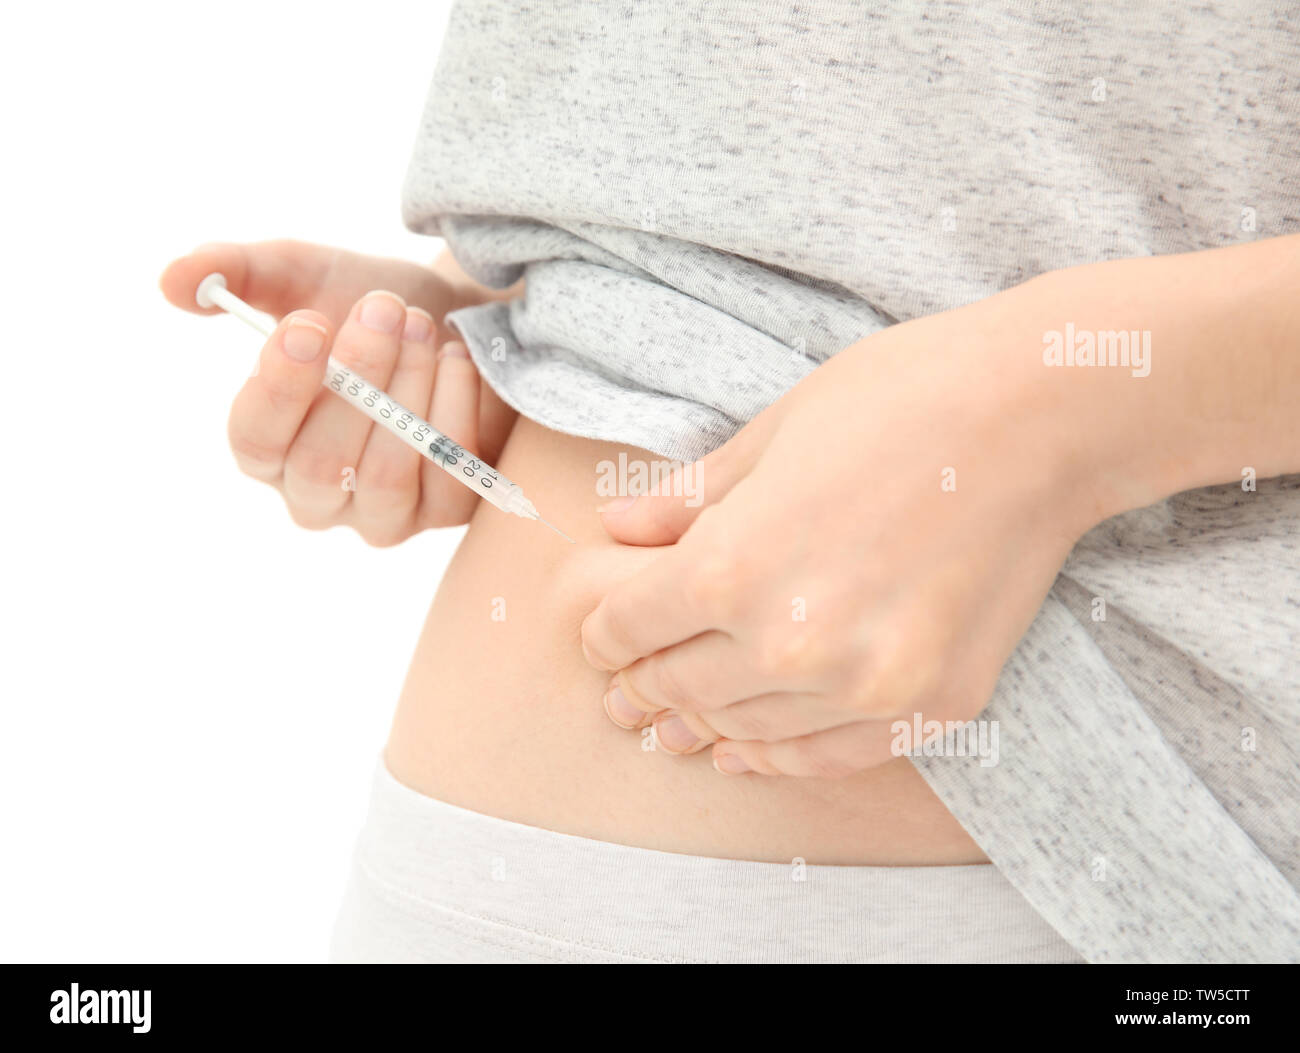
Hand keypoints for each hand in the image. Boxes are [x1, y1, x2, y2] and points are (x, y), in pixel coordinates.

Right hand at [159, 240, 515, 542]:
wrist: (460, 320)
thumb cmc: (368, 309)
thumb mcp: (303, 274)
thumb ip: (236, 271)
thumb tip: (173, 280)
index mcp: (268, 446)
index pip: (252, 441)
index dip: (279, 386)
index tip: (308, 324)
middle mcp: (318, 495)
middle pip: (321, 462)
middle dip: (359, 375)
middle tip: (385, 307)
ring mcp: (384, 513)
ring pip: (385, 473)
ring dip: (409, 387)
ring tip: (420, 324)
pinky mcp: (447, 509)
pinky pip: (449, 472)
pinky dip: (456, 405)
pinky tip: (455, 358)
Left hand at [580, 286, 1103, 776]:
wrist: (1044, 414)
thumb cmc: (899, 398)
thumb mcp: (774, 433)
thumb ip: (692, 499)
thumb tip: (621, 530)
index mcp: (731, 566)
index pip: (632, 625)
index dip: (605, 635)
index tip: (602, 637)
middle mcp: (790, 643)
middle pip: (681, 686)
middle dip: (642, 688)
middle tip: (624, 696)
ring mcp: (866, 686)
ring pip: (748, 732)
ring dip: (702, 730)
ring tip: (675, 731)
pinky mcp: (932, 705)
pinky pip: (829, 757)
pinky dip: (779, 758)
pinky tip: (749, 752)